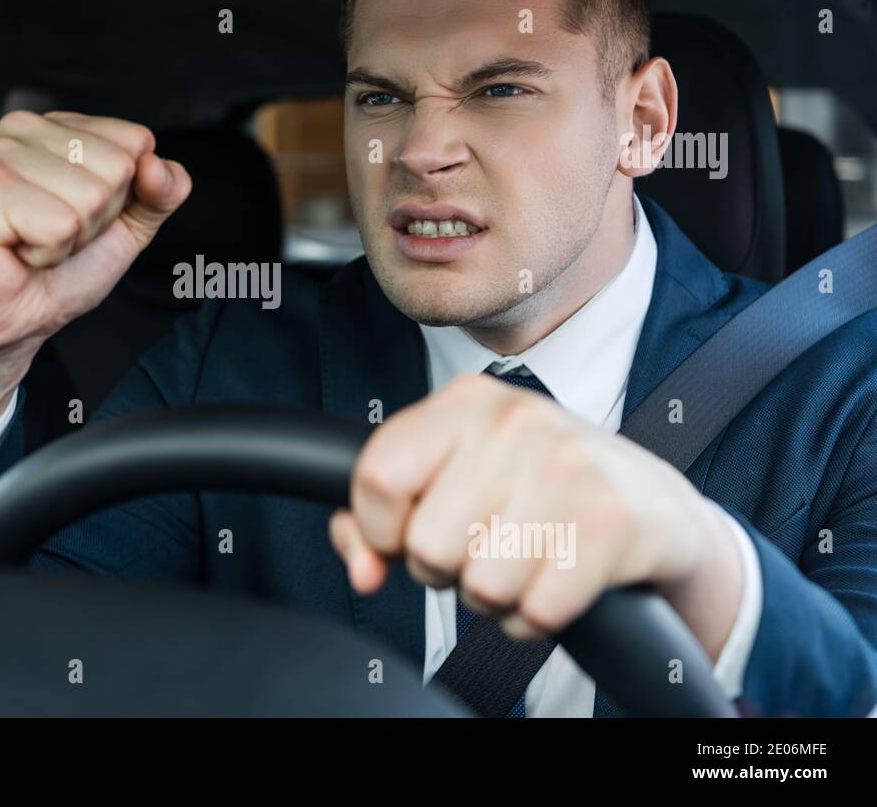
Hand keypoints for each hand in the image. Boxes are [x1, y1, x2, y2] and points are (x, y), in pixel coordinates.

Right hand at [0, 110, 191, 460]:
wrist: (12, 321)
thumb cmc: (58, 272)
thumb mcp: (129, 227)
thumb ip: (161, 192)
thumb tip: (158, 165)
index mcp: (61, 128)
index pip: (136, 142)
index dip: (121, 197)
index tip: (78, 216)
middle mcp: (27, 129)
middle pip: (117, 167)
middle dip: (96, 219)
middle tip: (54, 235)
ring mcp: (1, 154)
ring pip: (91, 195)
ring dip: (71, 238)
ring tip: (35, 242)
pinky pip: (60, 223)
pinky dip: (48, 252)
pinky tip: (18, 250)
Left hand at [328, 372, 743, 659]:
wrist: (655, 506)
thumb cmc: (538, 490)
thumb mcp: (457, 475)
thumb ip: (383, 514)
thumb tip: (361, 564)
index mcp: (465, 401)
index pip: (378, 475)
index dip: (380, 530)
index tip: (403, 540)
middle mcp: (515, 421)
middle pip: (427, 543)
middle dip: (446, 569)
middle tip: (484, 547)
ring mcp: (568, 468)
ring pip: (479, 584)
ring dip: (494, 596)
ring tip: (524, 561)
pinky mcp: (611, 524)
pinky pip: (534, 611)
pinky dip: (536, 616)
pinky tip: (556, 580)